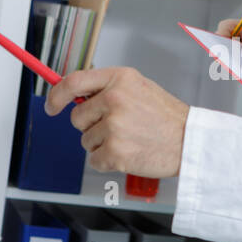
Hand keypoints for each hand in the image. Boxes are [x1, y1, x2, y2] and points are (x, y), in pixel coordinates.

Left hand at [45, 66, 188, 176]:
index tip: (52, 106)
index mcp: (120, 79)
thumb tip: (74, 97)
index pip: (73, 82)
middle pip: (77, 117)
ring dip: (102, 144)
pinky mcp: (115, 153)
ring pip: (86, 140)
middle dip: (90, 126)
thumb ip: (107, 89)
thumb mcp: (138, 88)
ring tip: (130, 139)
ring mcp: (114, 127)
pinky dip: (108, 161)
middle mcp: (114, 100)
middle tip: (118, 127)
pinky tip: (129, 153)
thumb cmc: (167, 117)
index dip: (56, 95)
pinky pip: (94, 160)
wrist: (190, 141)